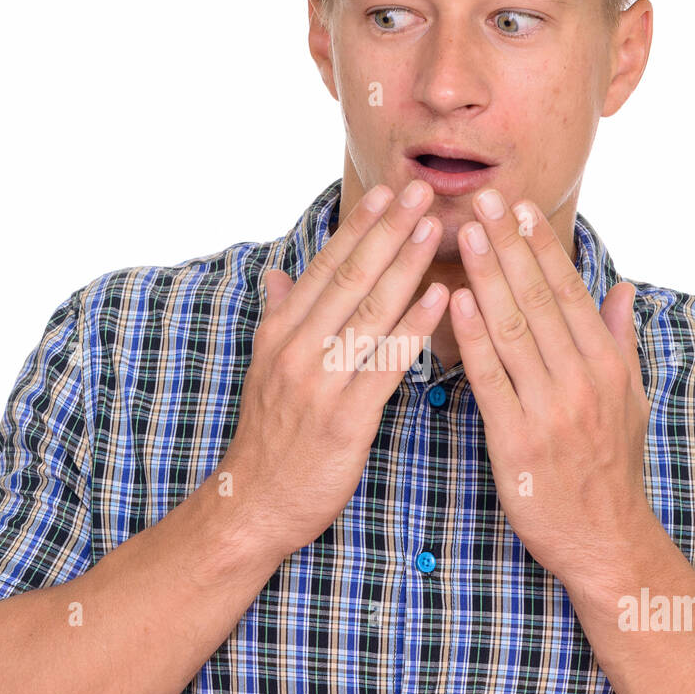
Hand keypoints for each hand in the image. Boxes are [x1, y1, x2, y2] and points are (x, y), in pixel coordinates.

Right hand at [222, 180, 447, 559]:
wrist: (254, 503)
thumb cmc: (271, 437)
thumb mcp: (265, 370)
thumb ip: (278, 317)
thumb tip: (276, 274)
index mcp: (280, 333)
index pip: (327, 266)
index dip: (360, 226)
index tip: (390, 190)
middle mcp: (296, 349)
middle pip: (350, 278)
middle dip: (389, 230)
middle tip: (422, 190)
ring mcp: (318, 382)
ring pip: (368, 312)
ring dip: (405, 265)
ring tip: (435, 228)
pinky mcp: (344, 418)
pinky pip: (384, 364)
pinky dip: (413, 327)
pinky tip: (440, 297)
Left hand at [448, 191, 657, 594]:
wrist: (607, 541)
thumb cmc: (612, 470)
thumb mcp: (632, 401)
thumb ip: (621, 341)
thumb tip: (623, 289)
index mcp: (607, 365)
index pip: (570, 292)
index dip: (543, 246)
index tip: (521, 206)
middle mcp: (583, 378)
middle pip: (539, 299)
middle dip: (510, 244)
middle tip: (484, 199)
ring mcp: (551, 408)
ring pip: (514, 329)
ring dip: (488, 276)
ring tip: (468, 233)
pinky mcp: (519, 440)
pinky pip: (491, 379)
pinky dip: (473, 338)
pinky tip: (454, 302)